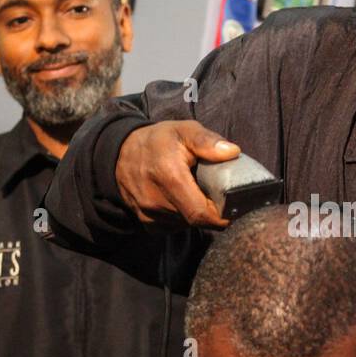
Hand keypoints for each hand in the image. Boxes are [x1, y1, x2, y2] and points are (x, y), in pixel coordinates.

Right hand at [116, 121, 240, 228]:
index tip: (234, 207)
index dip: (222, 216)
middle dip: (212, 212)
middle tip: (218, 194)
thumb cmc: (159, 140)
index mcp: (170, 177)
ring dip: (196, 213)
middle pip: (196, 220)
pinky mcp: (146, 222)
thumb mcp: (184, 130)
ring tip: (196, 193)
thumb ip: (207, 141)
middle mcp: (156, 201)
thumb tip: (233, 152)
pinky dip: (183, 217)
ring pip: (186, 224)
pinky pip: (173, 226)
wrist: (121, 152)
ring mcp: (149, 214)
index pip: (201, 213)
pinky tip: (182, 199)